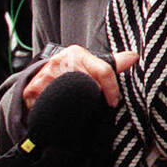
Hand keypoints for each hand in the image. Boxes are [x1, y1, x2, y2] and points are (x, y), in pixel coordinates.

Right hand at [22, 45, 138, 108]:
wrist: (36, 78)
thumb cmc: (69, 71)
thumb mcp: (89, 63)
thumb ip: (113, 63)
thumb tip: (134, 56)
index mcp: (76, 53)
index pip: (104, 71)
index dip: (112, 89)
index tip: (113, 102)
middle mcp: (60, 61)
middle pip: (89, 86)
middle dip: (93, 98)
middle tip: (91, 104)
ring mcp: (45, 75)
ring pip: (72, 99)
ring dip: (77, 107)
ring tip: (76, 107)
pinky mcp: (32, 90)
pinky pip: (53, 107)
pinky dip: (60, 113)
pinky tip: (61, 111)